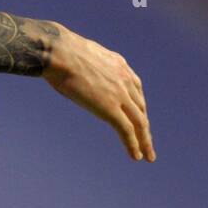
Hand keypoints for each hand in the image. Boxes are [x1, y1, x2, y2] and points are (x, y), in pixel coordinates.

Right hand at [44, 27, 153, 161]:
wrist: (58, 52)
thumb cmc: (60, 51)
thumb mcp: (81, 54)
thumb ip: (87, 64)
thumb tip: (74, 66)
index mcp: (119, 64)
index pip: (136, 89)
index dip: (138, 106)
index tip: (139, 116)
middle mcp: (125, 79)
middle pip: (140, 108)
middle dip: (144, 125)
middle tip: (148, 140)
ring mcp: (120, 94)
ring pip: (139, 122)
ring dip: (145, 141)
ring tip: (148, 156)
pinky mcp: (110, 108)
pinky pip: (127, 131)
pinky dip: (134, 145)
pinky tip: (137, 156)